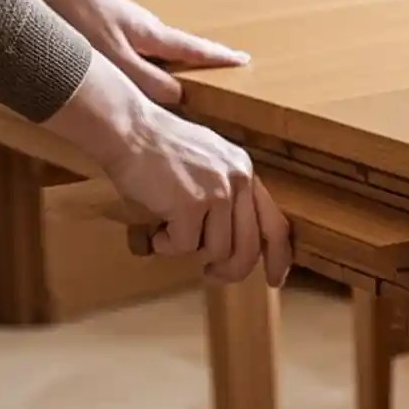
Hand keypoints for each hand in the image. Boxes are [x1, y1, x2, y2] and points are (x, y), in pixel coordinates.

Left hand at [0, 0, 247, 104]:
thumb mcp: (113, 54)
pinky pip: (135, 49)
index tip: (245, 60)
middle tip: (220, 74)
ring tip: (177, 82)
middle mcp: (144, 29)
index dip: (220, 57)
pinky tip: (130, 72)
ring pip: (155, 52)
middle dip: (200, 62)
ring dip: (168, 66)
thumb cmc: (77, 15)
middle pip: (180, 50)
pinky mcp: (107, 24)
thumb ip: (145, 78)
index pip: (196, 49)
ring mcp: (126, 25)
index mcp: (152, 35)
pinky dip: (143, 63)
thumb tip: (178, 96)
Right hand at [46, 53, 291, 285]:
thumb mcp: (208, 164)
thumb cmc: (158, 149)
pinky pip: (182, 247)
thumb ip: (227, 195)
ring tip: (168, 228)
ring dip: (187, 248)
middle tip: (212, 276)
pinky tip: (155, 226)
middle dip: (231, 271)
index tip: (275, 278)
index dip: (279, 256)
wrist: (129, 129)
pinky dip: (165, 245)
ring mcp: (217, 193)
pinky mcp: (190, 205)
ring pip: (215, 250)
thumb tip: (231, 243)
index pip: (276, 222)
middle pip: (248, 248)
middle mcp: (239, 181)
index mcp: (245, 172)